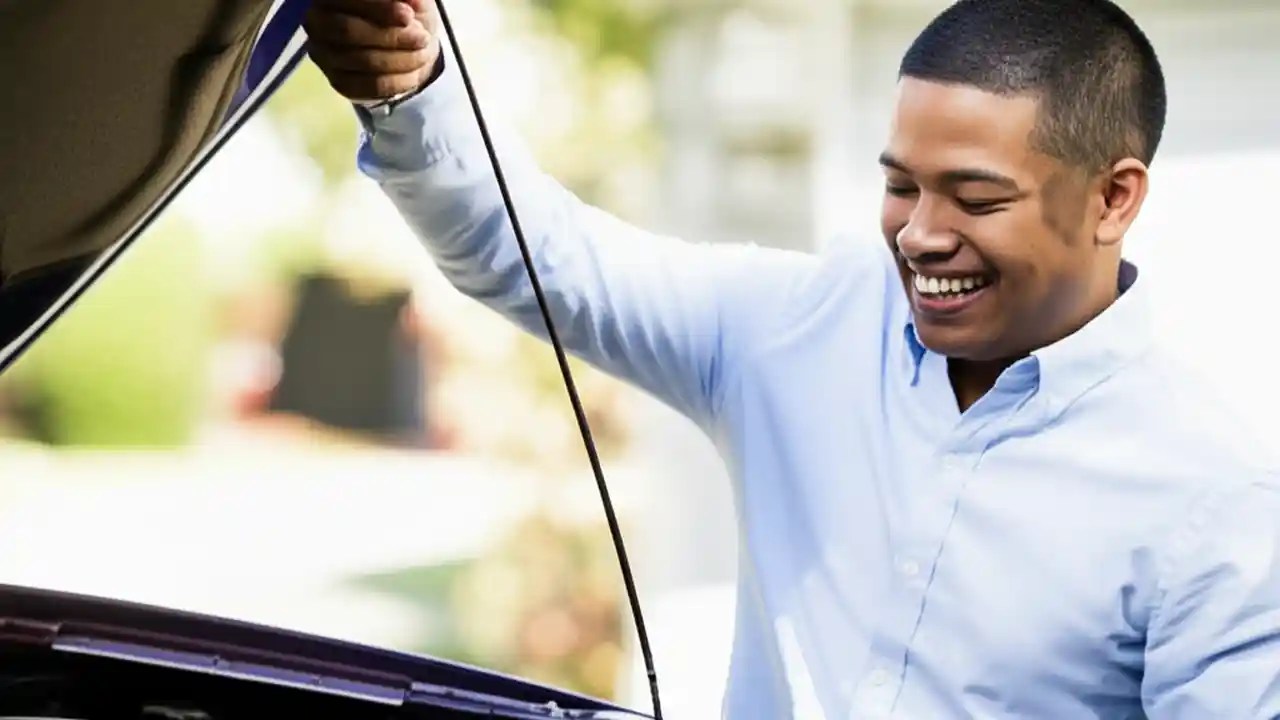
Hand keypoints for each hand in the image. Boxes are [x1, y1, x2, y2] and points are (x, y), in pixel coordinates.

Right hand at [304, 0, 441, 103]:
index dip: (379, 8)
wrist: (406, 42)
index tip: (408, 15)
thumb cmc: (403, 10)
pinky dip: (400, 80)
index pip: (347, 1)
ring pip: (363, 61)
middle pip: (348, 31)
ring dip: (402, 58)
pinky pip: (371, 86)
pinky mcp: (338, 81)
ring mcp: (323, 54)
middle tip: (422, 37)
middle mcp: (316, 22)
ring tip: (423, 52)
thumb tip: (410, 1)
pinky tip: (415, 72)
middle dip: (391, 36)